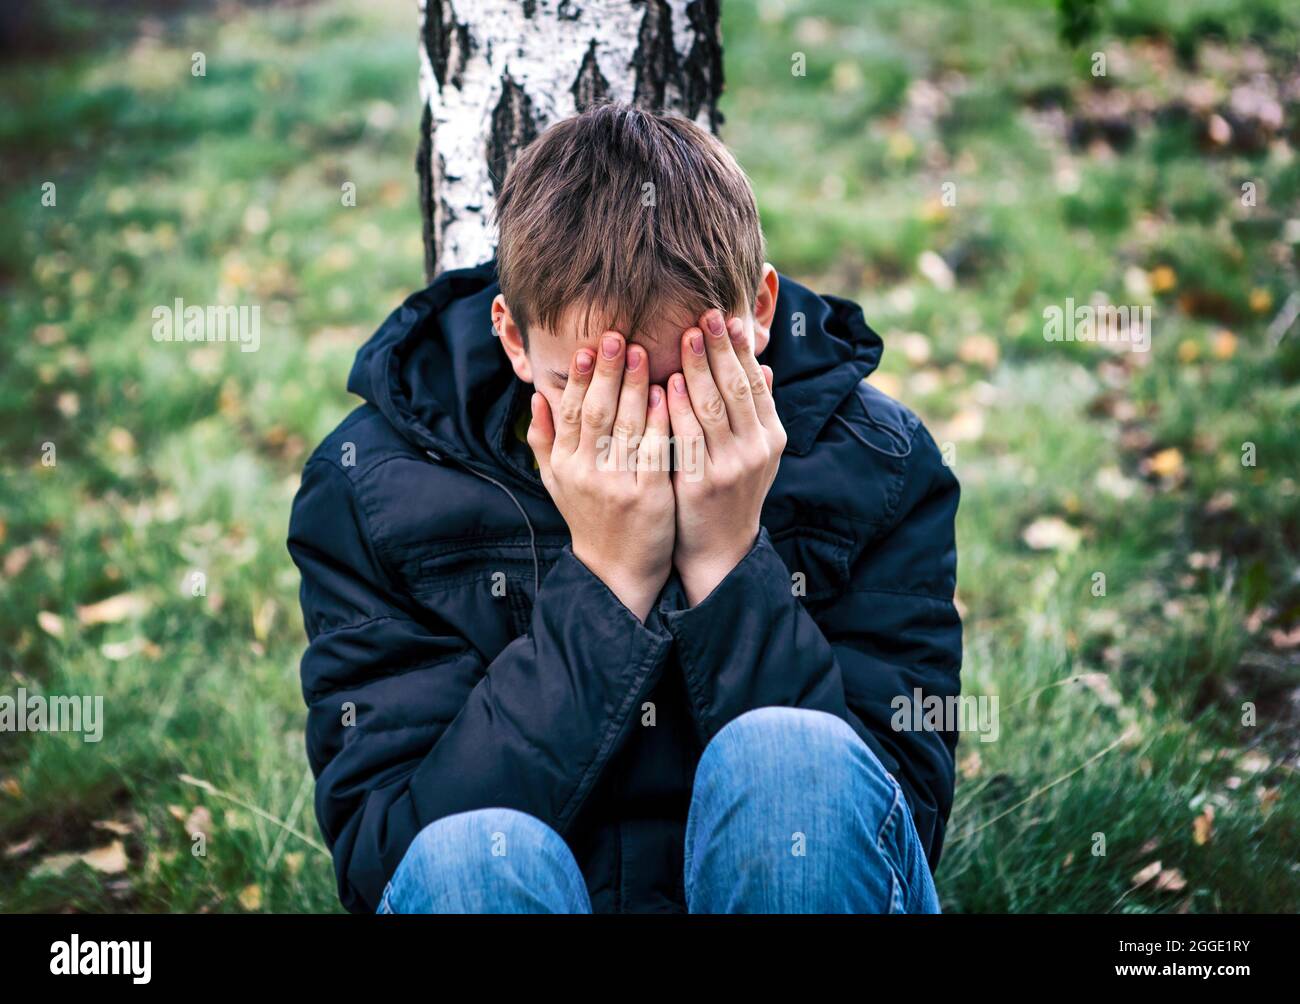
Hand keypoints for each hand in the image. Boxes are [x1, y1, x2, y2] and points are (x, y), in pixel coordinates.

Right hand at [527, 330, 674, 621]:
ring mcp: (618, 485)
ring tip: (641, 351)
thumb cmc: (591, 518)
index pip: (567, 412)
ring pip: (625, 426)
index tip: (587, 346)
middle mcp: (587, 473)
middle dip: (605, 371)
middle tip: (616, 335)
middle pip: (594, 412)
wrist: (618, 571)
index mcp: (566, 465)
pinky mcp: (648, 496)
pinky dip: (659, 419)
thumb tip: (534, 398)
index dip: (577, 378)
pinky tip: (665, 392)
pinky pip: (654, 450)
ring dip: (633, 385)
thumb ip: (544, 442)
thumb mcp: (558, 483)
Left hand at [666, 308, 786, 605]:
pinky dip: (678, 406)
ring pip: (714, 406)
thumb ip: (757, 411)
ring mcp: (731, 466)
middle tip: (705, 314)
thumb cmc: (728, 494)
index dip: (741, 349)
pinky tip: (667, 383)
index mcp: (770, 436)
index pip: (755, 381)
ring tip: (685, 335)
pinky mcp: (703, 482)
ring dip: (699, 367)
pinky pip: (689, 436)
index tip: (727, 318)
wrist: (719, 551)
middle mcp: (756, 448)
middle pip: (736, 387)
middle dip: (720, 348)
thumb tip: (763, 366)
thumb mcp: (754, 454)